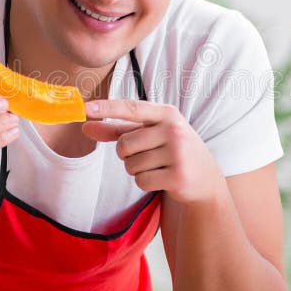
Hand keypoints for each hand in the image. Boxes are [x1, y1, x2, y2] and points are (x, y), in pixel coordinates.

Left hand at [83, 100, 226, 204]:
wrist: (205, 179)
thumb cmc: (172, 151)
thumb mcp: (150, 135)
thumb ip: (118, 130)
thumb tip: (85, 127)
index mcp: (167, 114)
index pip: (132, 109)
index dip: (107, 108)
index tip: (85, 108)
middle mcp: (174, 130)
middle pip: (124, 144)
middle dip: (126, 154)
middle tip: (147, 155)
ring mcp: (178, 153)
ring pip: (131, 165)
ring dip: (137, 170)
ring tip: (158, 166)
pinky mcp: (178, 176)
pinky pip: (141, 180)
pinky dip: (145, 182)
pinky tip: (162, 178)